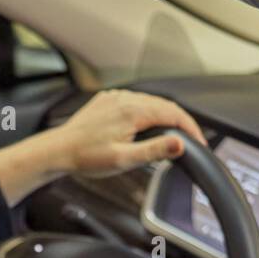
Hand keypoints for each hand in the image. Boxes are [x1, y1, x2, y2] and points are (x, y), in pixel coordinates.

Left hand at [53, 89, 209, 178]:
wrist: (58, 151)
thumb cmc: (86, 157)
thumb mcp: (124, 159)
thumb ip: (154, 150)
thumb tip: (180, 144)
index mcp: (133, 111)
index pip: (174, 113)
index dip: (191, 128)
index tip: (200, 142)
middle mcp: (126, 99)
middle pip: (165, 106)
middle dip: (181, 122)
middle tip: (191, 141)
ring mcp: (116, 98)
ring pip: (150, 103)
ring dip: (164, 117)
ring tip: (173, 135)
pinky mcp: (107, 101)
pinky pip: (134, 102)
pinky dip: (147, 112)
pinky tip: (147, 126)